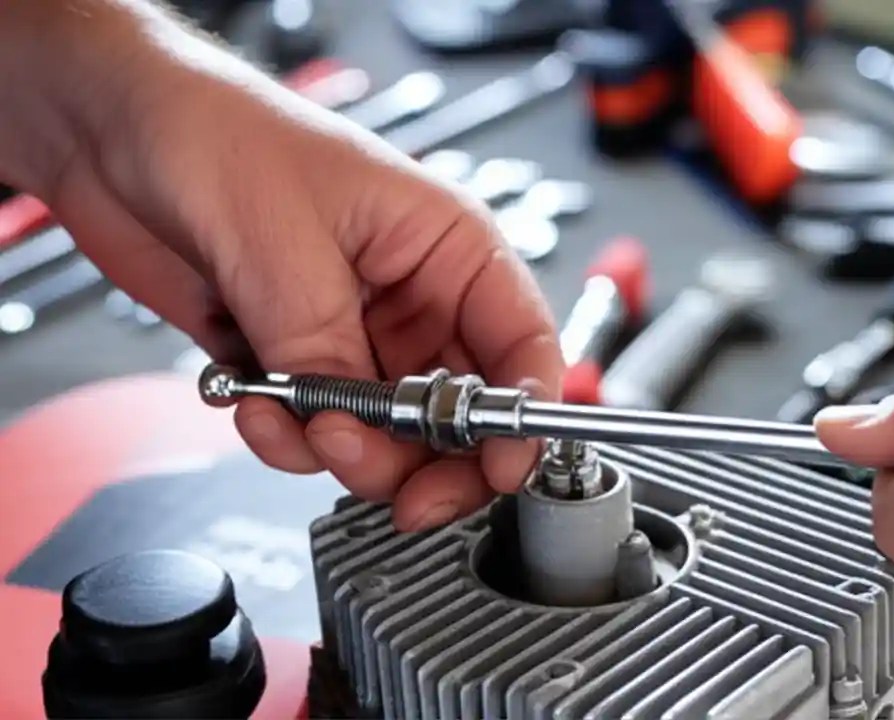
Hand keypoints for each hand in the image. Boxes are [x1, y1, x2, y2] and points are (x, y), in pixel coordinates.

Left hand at [2, 1, 562, 530]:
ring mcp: (357, 334)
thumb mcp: (286, 244)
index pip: (523, 344)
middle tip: (398, 491)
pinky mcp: (301, 360)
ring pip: (389, 436)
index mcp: (447, 247)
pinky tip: (254, 404)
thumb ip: (329, 349)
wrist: (111, 133)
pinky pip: (319, 432)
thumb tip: (358, 426)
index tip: (499, 467)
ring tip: (292, 421)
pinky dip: (287, 438)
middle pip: (462, 413)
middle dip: (427, 460)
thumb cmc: (217, 134)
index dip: (522, 417)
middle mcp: (414, 298)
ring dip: (343, 450)